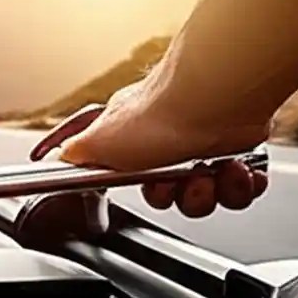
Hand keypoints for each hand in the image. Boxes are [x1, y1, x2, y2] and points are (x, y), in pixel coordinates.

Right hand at [29, 78, 271, 217]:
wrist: (215, 98)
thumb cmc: (157, 113)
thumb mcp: (96, 142)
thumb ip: (73, 154)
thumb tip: (56, 158)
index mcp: (137, 139)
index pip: (137, 177)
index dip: (149, 192)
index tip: (154, 187)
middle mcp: (172, 140)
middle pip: (176, 194)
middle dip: (182, 198)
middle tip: (184, 185)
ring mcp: (208, 143)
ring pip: (209, 194)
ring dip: (213, 193)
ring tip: (214, 174)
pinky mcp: (239, 146)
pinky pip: (241, 185)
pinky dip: (242, 185)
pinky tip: (239, 172)